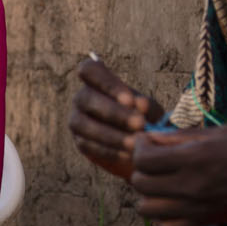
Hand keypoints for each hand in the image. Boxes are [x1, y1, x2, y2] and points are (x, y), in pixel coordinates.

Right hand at [68, 56, 163, 177]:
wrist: (141, 144)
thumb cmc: (144, 116)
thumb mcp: (149, 109)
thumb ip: (145, 106)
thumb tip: (139, 105)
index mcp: (96, 80)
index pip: (89, 70)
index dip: (107, 83)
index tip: (129, 100)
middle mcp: (82, 97)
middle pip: (88, 99)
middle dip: (114, 112)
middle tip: (140, 124)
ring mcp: (77, 120)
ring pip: (85, 125)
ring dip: (111, 135)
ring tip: (135, 144)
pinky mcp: (81, 142)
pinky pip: (90, 146)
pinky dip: (110, 151)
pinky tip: (129, 155)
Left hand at [128, 126, 226, 225]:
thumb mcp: (218, 132)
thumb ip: (181, 137)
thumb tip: (152, 137)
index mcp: (193, 159)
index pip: (143, 159)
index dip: (140, 147)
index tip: (149, 141)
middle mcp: (190, 186)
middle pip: (140, 184)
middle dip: (141, 169)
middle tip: (155, 159)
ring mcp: (196, 207)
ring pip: (148, 209)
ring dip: (149, 194)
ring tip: (163, 182)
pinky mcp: (206, 221)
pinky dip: (164, 219)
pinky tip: (175, 204)